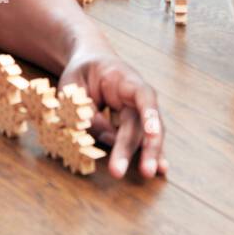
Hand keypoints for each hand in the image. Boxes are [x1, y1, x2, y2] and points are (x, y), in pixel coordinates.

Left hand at [58, 53, 166, 179]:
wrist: (91, 62)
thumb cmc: (81, 72)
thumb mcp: (73, 87)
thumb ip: (87, 111)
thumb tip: (107, 138)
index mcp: (123, 79)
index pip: (143, 94)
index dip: (150, 113)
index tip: (152, 132)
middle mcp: (137, 95)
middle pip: (143, 122)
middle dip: (144, 147)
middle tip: (144, 171)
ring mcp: (138, 109)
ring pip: (147, 133)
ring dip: (149, 154)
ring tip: (149, 172)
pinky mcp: (135, 122)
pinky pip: (143, 138)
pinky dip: (149, 152)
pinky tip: (159, 168)